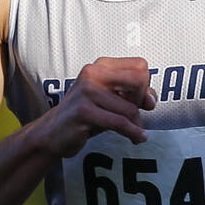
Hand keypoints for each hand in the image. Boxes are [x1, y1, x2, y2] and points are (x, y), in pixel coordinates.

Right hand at [40, 56, 156, 158]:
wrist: (53, 132)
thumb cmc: (87, 114)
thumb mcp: (111, 100)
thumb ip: (133, 95)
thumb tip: (151, 100)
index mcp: (101, 66)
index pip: (140, 65)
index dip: (145, 85)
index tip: (138, 101)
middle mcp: (92, 73)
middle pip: (138, 80)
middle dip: (142, 101)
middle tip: (135, 115)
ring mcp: (86, 91)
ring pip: (130, 108)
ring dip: (137, 125)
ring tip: (134, 133)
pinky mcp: (84, 111)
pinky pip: (120, 123)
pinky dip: (133, 133)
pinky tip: (137, 139)